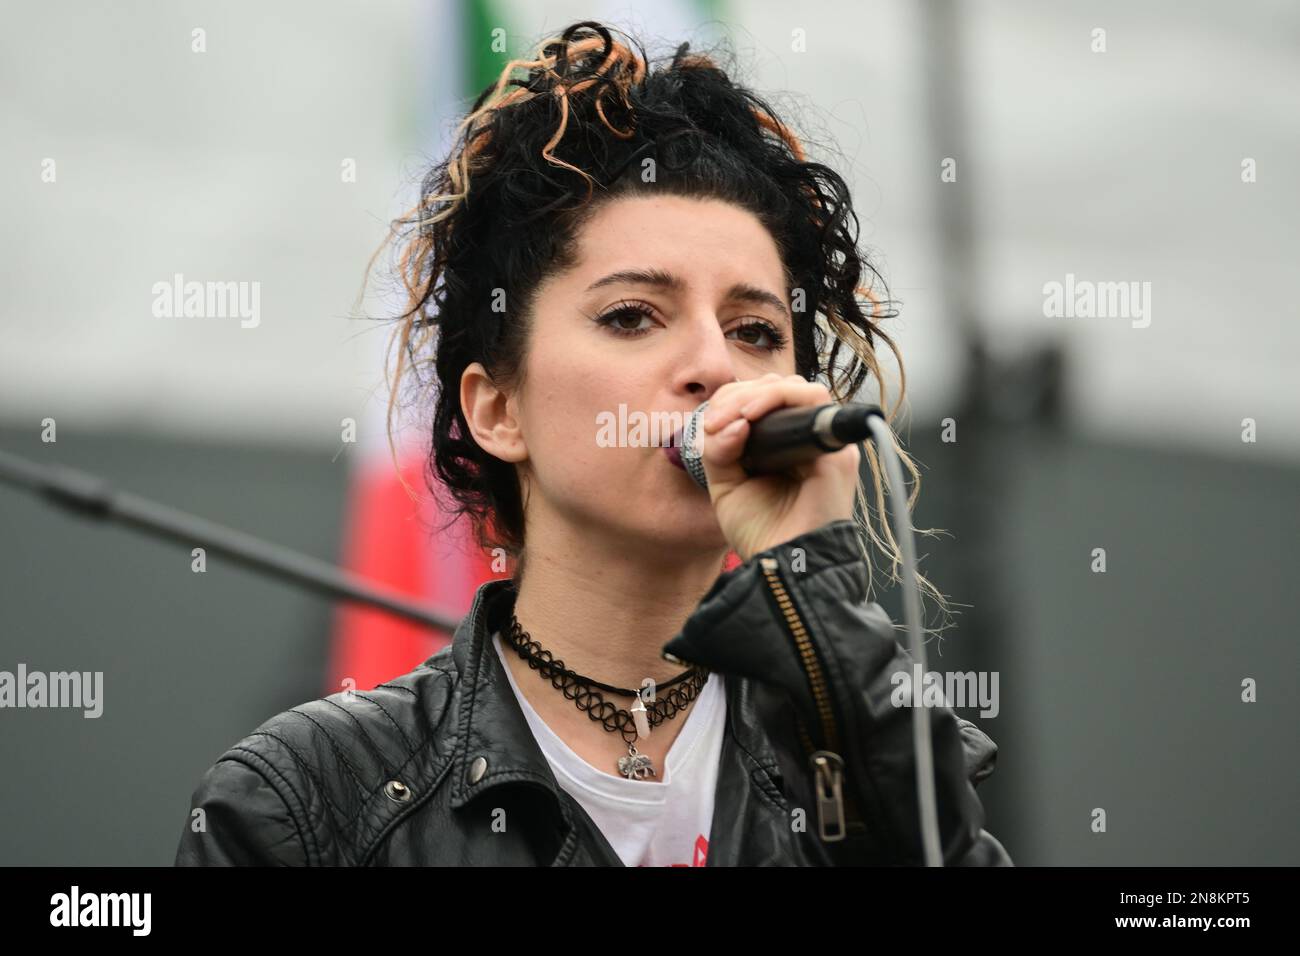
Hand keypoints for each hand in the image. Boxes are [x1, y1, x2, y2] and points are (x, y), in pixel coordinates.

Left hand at [697, 373, 860, 561]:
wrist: (782, 567)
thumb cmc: (760, 531)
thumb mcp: (726, 485)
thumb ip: (720, 449)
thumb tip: (730, 421)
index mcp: (785, 445)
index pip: (763, 400)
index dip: (732, 400)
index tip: (707, 424)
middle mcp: (809, 440)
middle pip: (778, 388)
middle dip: (738, 395)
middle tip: (713, 421)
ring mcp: (825, 443)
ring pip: (796, 388)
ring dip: (756, 394)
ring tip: (731, 417)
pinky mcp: (836, 450)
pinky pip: (812, 401)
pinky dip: (775, 400)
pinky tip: (748, 418)